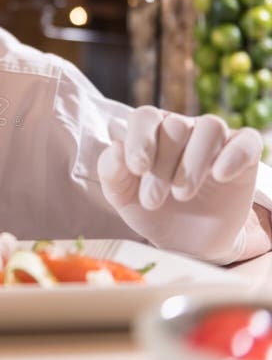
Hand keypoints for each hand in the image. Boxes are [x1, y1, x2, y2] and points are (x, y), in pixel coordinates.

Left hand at [97, 106, 264, 264]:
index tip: (137, 168)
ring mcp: (214, 139)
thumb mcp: (124, 197)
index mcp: (150, 131)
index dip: (140, 139)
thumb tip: (114, 148)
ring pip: (209, 128)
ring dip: (193, 163)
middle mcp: (182, 127)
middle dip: (161, 166)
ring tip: (181, 195)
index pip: (145, 117)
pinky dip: (233, 155)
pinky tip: (220, 176)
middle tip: (152, 201)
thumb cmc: (153, 210)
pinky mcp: (243, 154)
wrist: (189, 242)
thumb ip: (112, 173)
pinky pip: (245, 141)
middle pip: (175, 126)